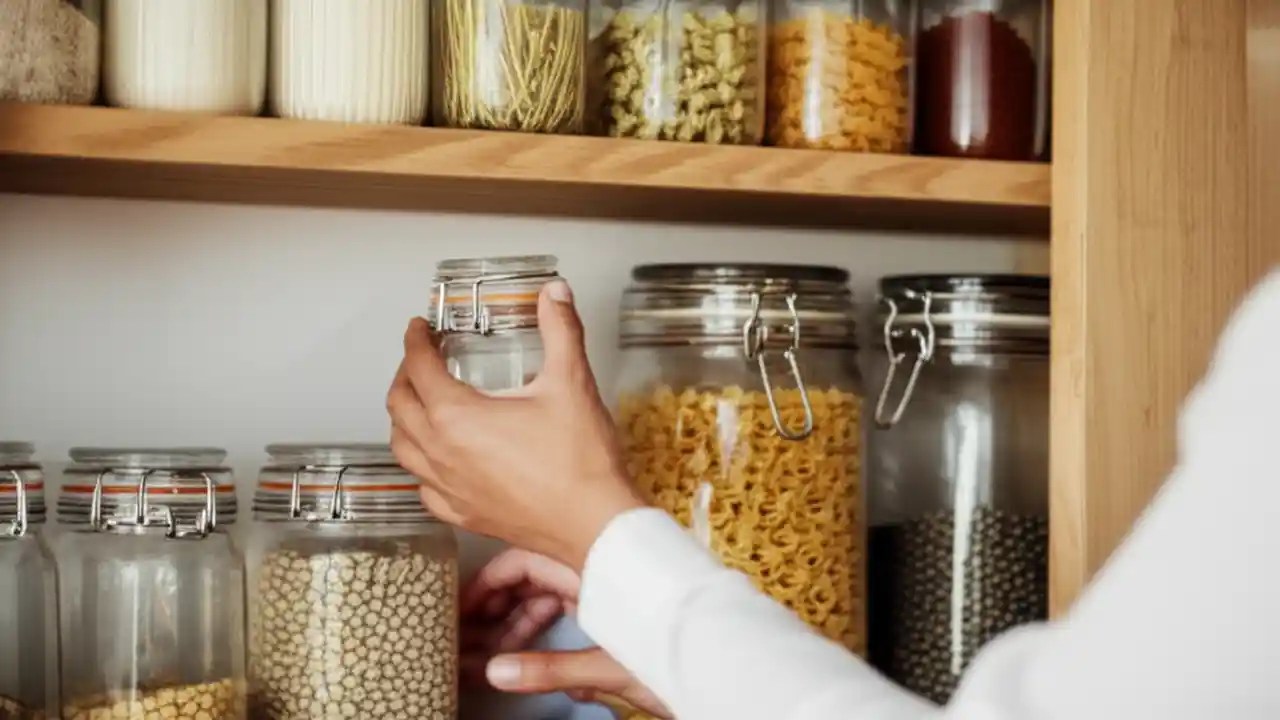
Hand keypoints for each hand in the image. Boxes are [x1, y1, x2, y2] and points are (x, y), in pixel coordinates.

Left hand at [386, 278, 644, 569]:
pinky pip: (423, 486)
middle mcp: (442, 454)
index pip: (419, 368)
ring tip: (420, 403)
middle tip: (420, 359)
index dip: (416, 342)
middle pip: (400, 407)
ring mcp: (449, 488)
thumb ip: (560, 330)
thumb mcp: (571, 382)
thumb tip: (554, 293)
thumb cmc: (580, 461)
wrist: (594, 524)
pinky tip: (438, 459)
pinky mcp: (463, 515)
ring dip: (404, 419)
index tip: (421, 329)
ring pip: (403, 448)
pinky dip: (420, 464)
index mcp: (457, 417)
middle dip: (404, 375)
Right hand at [462, 549, 670, 717]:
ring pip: (544, 601)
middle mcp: (593, 573)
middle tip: (462, 635)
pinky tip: (519, 663)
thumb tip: (498, 673)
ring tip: (480, 654)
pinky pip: (564, 617)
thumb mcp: (608, 667)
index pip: (522, 562)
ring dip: (512, 627)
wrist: (724, 665)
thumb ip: (549, 670)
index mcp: (589, 568)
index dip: (486, 584)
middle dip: (494, 609)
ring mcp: (603, 593)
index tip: (460, 604)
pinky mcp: (613, 615)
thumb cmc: (679, 651)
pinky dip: (538, 638)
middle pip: (528, 581)